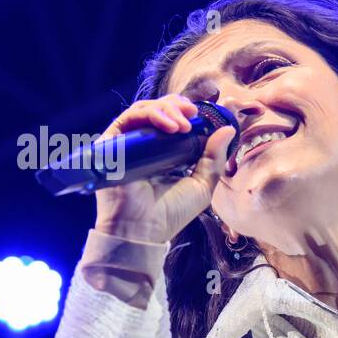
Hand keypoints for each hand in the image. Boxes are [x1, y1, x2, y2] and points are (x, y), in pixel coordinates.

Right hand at [92, 94, 236, 243]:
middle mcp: (144, 146)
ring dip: (166, 110)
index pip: (172, 121)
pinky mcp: (111, 144)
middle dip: (177, 106)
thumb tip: (227, 130)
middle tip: (192, 113)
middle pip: (158, 111)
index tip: (201, 114)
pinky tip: (170, 126)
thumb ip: (213, 157)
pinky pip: (127, 119)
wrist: (145, 231)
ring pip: (143, 111)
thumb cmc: (172, 212)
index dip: (185, 112)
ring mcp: (127, 144)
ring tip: (184, 123)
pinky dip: (150, 115)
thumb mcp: (202, 183)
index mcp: (164, 153)